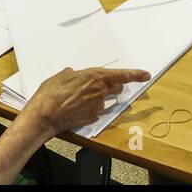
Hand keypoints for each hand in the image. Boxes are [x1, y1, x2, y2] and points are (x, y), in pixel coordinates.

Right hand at [24, 67, 150, 134]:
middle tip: (101, 86)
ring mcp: (97, 107)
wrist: (45, 114)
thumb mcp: (61, 75)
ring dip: (100, 98)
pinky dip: (91, 109)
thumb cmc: (51, 92)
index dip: (136, 75)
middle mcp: (100, 92)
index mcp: (95, 77)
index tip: (146, 75)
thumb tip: (73, 74)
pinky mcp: (92, 118)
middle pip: (117, 89)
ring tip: (81, 98)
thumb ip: (72, 74)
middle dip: (114, 87)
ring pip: (106, 101)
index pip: (122, 75)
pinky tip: (77, 108)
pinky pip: (97, 111)